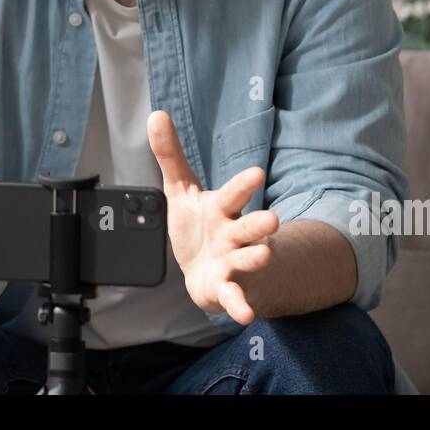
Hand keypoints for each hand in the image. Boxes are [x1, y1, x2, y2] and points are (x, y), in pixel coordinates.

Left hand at [147, 110, 279, 324]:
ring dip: (254, 258)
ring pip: (248, 259)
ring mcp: (234, 262)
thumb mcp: (180, 191)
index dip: (243, 185)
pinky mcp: (228, 288)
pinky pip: (236, 296)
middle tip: (273, 220)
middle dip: (260, 224)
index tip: (255, 174)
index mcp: (223, 209)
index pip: (233, 194)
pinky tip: (245, 315)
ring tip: (262, 256)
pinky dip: (240, 305)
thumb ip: (170, 155)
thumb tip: (156, 115)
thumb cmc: (199, 227)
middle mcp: (234, 234)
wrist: (206, 272)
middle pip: (250, 227)